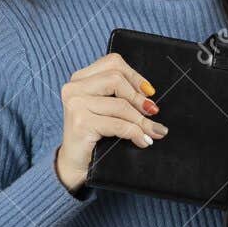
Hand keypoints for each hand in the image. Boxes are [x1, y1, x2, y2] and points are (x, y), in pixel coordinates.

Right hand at [53, 52, 166, 192]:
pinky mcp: (81, 123)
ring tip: (153, 132)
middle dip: (139, 99)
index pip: (113, 62)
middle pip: (116, 79)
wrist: (75, 164)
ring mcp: (75, 104)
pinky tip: (143, 141)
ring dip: (141, 120)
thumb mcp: (106, 108)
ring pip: (120, 104)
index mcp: (80, 78)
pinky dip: (135, 133)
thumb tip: (150, 95)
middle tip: (153, 113)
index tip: (149, 93)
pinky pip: (118, 124)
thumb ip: (121, 95)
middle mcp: (74, 88)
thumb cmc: (94, 134)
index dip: (135, 76)